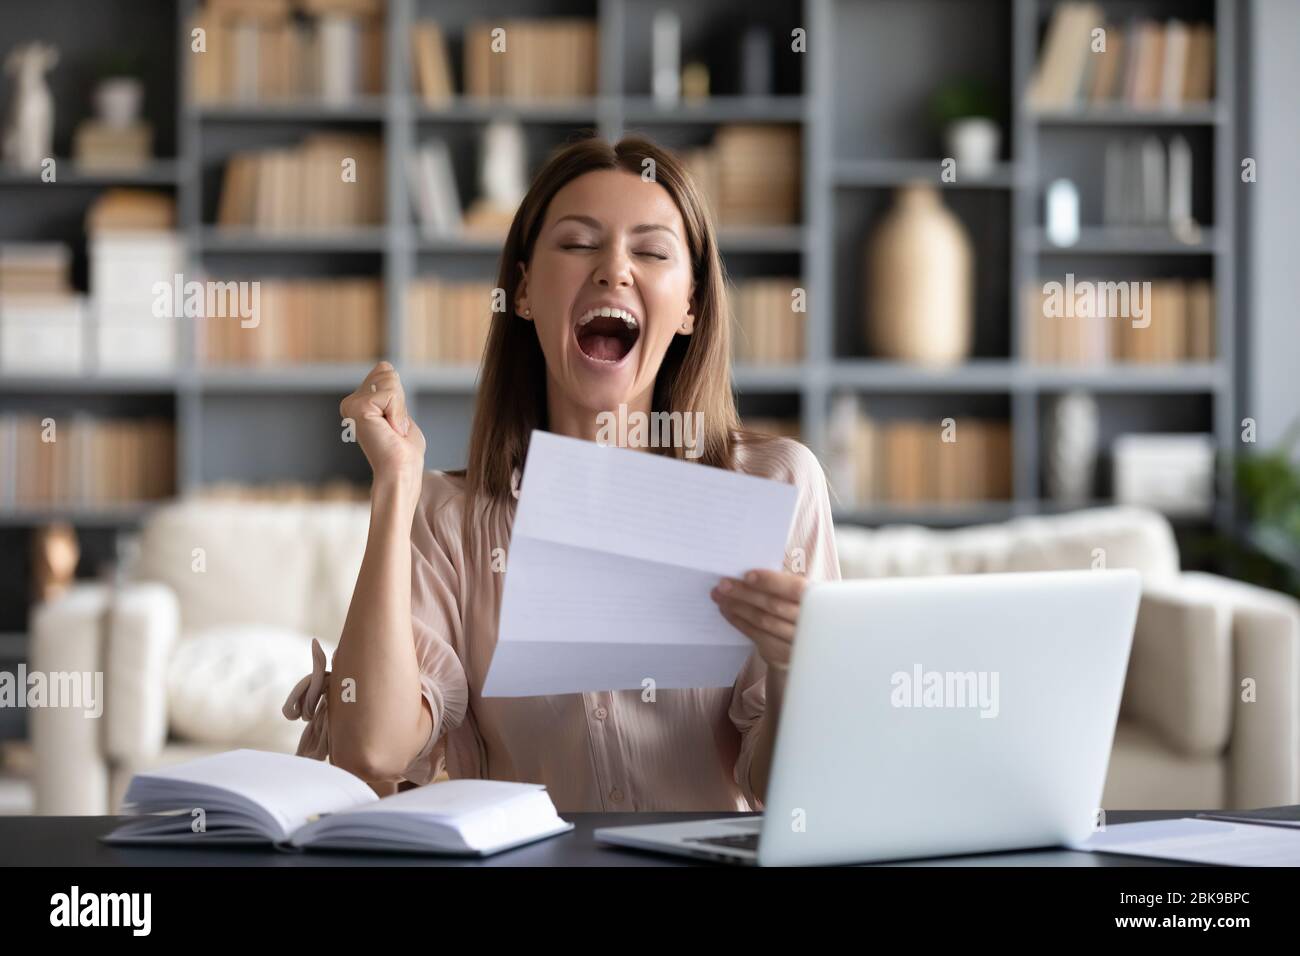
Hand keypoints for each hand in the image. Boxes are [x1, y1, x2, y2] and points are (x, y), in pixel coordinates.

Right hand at [340, 361, 425, 496]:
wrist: (400, 472)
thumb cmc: (403, 451)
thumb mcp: (400, 413)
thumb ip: (392, 392)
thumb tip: (384, 367)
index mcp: (359, 403)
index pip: (385, 371)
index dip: (399, 395)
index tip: (395, 422)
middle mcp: (351, 402)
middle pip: (386, 372)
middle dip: (400, 399)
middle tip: (394, 427)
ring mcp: (352, 404)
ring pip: (389, 379)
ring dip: (400, 407)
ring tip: (392, 430)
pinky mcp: (358, 408)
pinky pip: (390, 394)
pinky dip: (397, 412)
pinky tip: (390, 430)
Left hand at [710, 569, 808, 671]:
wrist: (807, 645)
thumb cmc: (800, 609)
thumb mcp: (802, 595)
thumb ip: (783, 585)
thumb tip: (748, 574)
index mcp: (819, 599)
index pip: (795, 588)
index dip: (771, 582)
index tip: (748, 575)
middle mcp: (810, 621)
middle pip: (773, 605)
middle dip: (745, 593)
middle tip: (722, 584)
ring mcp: (796, 641)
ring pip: (762, 621)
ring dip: (737, 606)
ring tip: (719, 596)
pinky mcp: (781, 653)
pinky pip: (756, 635)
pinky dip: (739, 621)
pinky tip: (727, 611)